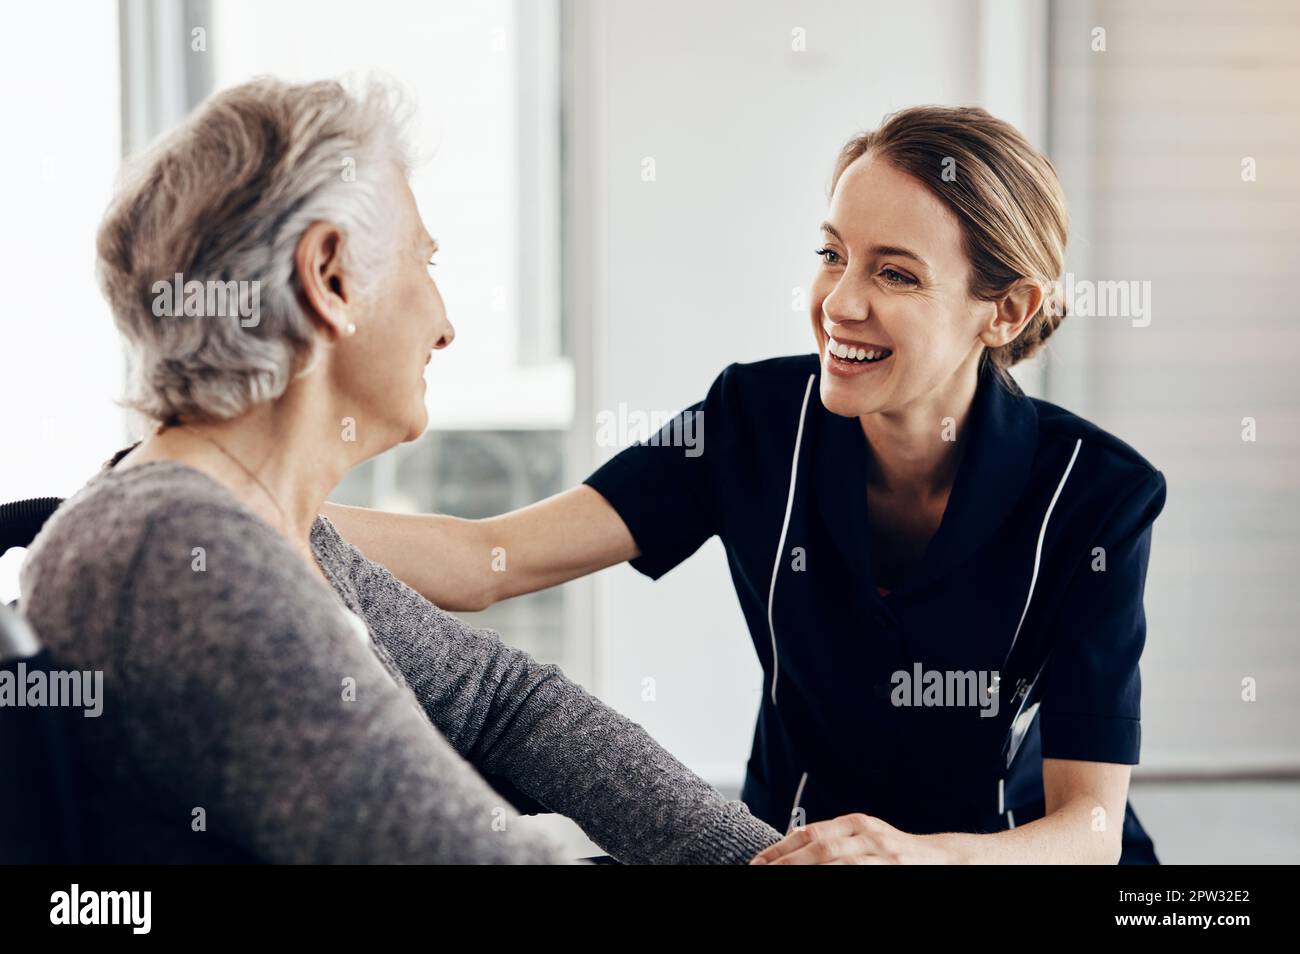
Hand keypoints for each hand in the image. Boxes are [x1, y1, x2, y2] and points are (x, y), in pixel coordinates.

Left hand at [749, 812, 965, 864]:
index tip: (756, 862)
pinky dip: (832, 880)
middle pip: (820, 849)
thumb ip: (833, 840)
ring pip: (837, 864)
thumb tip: (788, 849)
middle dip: (787, 863)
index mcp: (857, 822)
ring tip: (780, 879)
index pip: (810, 833)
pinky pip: (857, 877)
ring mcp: (883, 856)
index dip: (781, 849)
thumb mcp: (864, 836)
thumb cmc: (895, 852)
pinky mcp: (893, 872)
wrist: (943, 859)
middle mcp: (869, 836)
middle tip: (760, 872)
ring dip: (805, 872)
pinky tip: (818, 884)